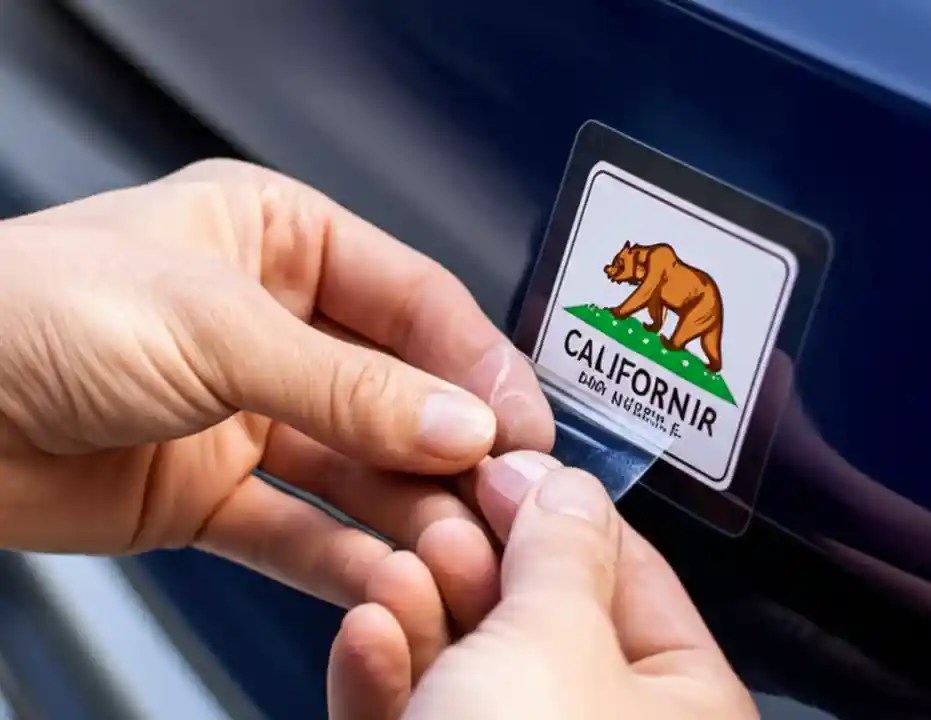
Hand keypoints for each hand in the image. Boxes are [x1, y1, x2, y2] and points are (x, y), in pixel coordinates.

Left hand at [0, 159, 552, 617]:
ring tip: (460, 551)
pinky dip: (346, 559)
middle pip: (397, 390)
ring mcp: (243, 411)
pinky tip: (392, 579)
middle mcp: (270, 323)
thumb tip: (460, 424)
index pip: (414, 300)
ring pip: (357, 468)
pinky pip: (298, 529)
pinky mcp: (209, 492)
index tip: (524, 423)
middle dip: (452, 448)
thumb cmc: (27, 310)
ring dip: (411, 513)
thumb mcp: (214, 326)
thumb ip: (349, 386)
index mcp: (277, 238)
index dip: (476, 363)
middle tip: (507, 497)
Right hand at [328, 452, 757, 719]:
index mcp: (683, 707)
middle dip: (485, 557)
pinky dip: (390, 677)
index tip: (504, 458)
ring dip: (429, 611)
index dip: (566, 508)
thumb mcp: (554, 645)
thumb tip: (565, 485)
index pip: (633, 576)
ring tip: (400, 565)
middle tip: (440, 504)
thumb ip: (560, 554)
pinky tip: (368, 633)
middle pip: (544, 618)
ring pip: (472, 671)